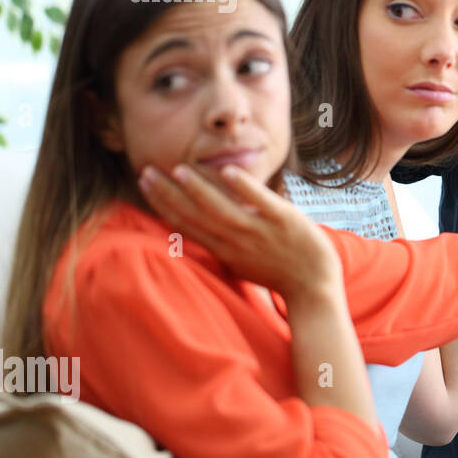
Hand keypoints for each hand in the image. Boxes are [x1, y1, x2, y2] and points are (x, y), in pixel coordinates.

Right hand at [137, 162, 340, 301]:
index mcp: (222, 250)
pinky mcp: (284, 221)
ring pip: (221, 209)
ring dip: (198, 190)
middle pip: (194, 215)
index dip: (161, 203)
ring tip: (178, 170)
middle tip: (146, 171)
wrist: (313, 287)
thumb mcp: (240, 260)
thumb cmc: (278, 272)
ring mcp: (259, 231)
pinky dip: (244, 188)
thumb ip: (222, 241)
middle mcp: (235, 241)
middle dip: (167, 193)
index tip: (144, 182)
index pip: (184, 224)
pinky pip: (261, 202)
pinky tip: (227, 171)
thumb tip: (204, 222)